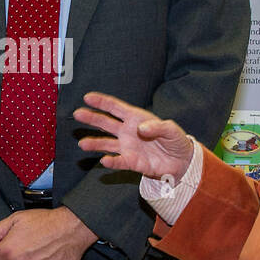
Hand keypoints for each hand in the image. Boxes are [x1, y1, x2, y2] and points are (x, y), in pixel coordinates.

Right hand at [74, 92, 193, 183]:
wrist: (181, 162)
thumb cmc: (175, 141)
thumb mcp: (171, 130)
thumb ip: (158, 127)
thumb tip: (140, 128)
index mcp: (136, 118)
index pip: (116, 108)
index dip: (102, 102)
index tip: (88, 97)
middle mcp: (127, 131)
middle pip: (106, 123)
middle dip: (92, 118)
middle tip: (77, 114)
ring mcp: (127, 147)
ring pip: (107, 143)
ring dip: (95, 143)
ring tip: (83, 143)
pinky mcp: (131, 162)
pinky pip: (119, 161)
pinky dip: (112, 161)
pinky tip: (104, 160)